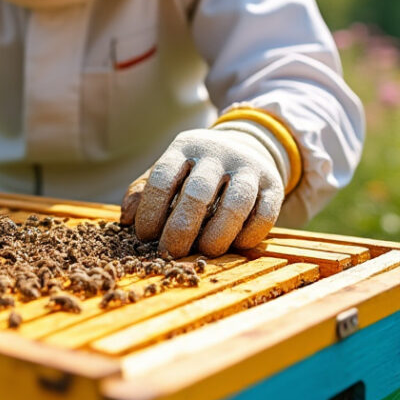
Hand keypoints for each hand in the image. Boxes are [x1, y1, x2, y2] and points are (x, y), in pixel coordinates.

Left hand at [120, 128, 284, 256]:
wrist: (248, 147)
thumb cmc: (196, 170)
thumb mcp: (169, 170)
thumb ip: (144, 191)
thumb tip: (126, 219)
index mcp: (185, 147)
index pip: (163, 177)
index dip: (151, 211)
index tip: (145, 236)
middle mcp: (217, 153)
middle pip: (198, 193)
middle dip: (181, 228)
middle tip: (170, 252)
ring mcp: (248, 167)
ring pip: (236, 203)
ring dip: (218, 234)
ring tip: (205, 251)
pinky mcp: (274, 184)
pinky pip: (265, 213)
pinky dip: (250, 234)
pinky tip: (236, 245)